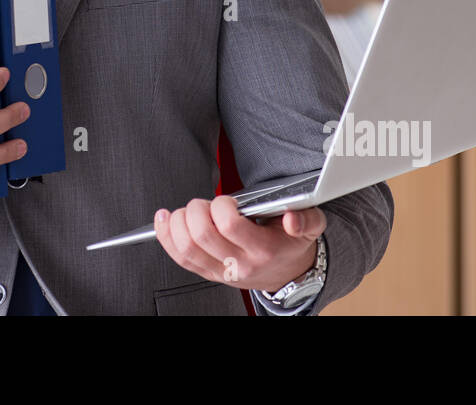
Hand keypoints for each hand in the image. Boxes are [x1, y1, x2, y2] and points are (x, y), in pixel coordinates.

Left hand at [152, 195, 325, 292]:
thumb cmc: (291, 244)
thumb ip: (307, 219)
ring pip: (187, 249)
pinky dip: (166, 237)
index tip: (226, 200)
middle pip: (202, 237)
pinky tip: (164, 219)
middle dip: (196, 211)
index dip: (221, 207)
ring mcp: (221, 271)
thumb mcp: (310, 227)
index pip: (230, 227)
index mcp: (263, 249)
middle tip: (204, 204)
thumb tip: (292, 218)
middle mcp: (239, 264)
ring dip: (177, 224)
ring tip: (185, 211)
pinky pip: (181, 259)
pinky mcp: (209, 273)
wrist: (289, 274)